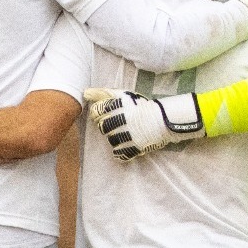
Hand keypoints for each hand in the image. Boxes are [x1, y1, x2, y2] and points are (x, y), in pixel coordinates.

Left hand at [88, 88, 204, 159]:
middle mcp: (124, 119)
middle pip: (102, 127)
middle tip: (115, 124)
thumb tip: (85, 93)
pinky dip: (119, 151)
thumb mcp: (123, 95)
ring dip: (113, 137)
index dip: (98, 114)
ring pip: (110, 140)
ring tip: (122, 133)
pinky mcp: (136, 147)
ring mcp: (130, 134)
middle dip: (106, 126)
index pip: (97, 112)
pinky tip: (124, 144)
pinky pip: (120, 153)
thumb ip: (103, 94)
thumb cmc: (139, 106)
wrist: (163, 119)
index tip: (106, 114)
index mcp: (120, 105)